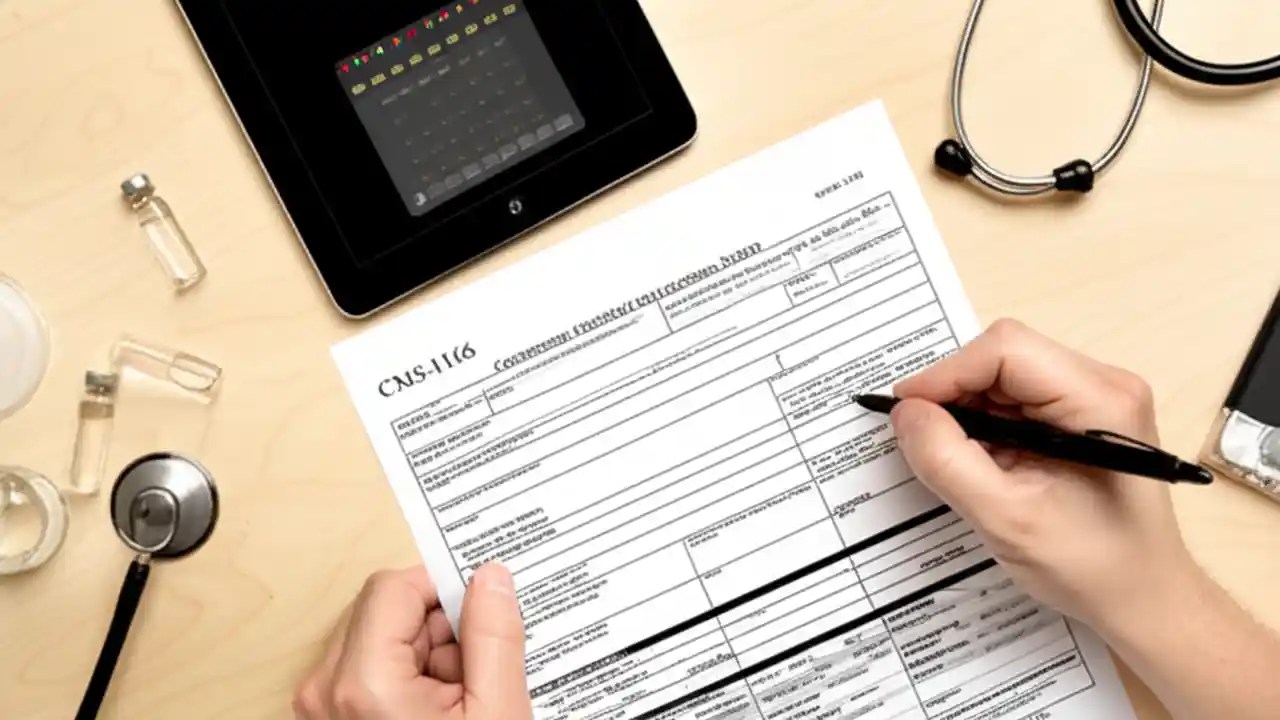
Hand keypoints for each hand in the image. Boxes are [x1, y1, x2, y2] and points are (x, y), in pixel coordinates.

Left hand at [293, 564, 531, 719]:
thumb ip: (495, 636)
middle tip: (472, 676)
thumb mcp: (497, 713)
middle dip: (438, 632)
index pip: (396, 586)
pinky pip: (369, 671)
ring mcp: (322, 709)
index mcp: (364, 682)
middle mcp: (327, 691)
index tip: (479, 615)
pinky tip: (436, 716)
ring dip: (425, 658)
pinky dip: (407, 681)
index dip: (444, 592)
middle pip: (385, 611)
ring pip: (380, 639)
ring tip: (455, 705)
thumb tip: (491, 579)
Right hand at [889, 319, 1194, 629]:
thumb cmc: (1092, 566)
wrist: (1144, 597)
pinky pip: (1018, 396)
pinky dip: (985, 420)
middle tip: (924, 438)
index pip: (1006, 350)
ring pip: (1006, 373)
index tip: (906, 412)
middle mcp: (1104, 384)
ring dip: (968, 407)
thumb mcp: (1005, 518)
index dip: (946, 373)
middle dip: (955, 390)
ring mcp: (1095, 397)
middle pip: (1005, 355)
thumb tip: (905, 412)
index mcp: (1099, 401)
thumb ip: (947, 460)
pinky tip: (982, 458)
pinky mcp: (1082, 414)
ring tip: (956, 456)